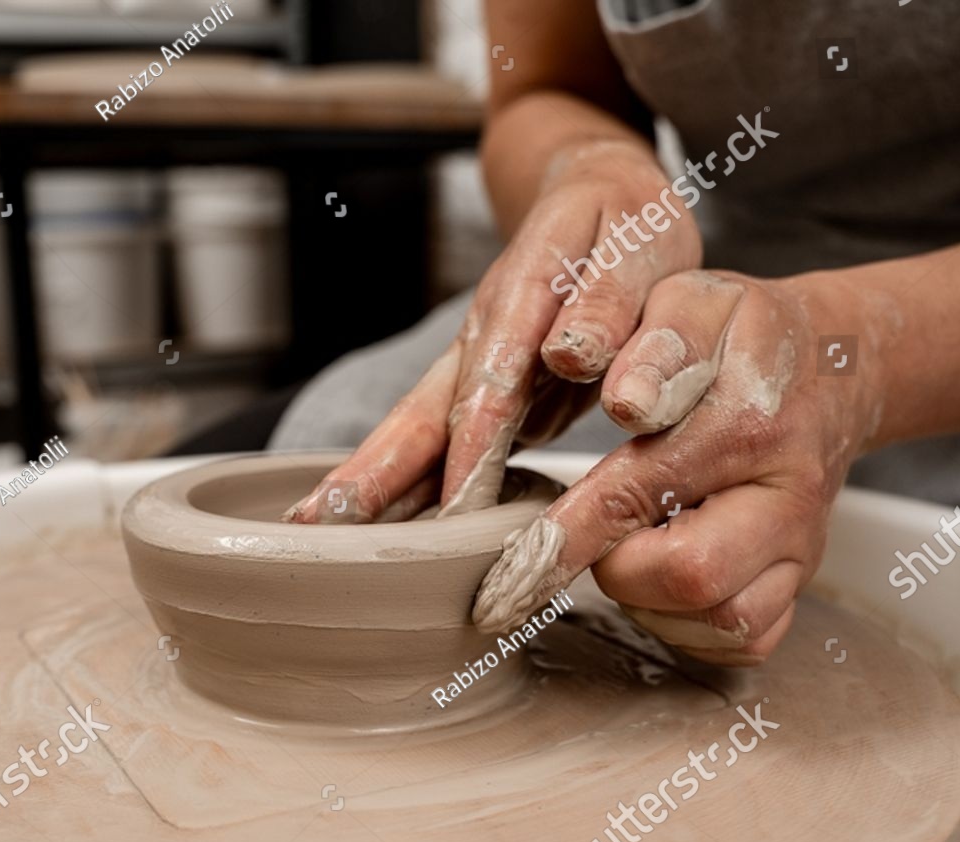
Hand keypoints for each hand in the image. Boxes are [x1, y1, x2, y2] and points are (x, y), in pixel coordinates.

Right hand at [284, 139, 702, 522]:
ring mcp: (473, 360)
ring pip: (417, 425)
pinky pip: (435, 438)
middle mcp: (484, 331)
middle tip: (324, 522)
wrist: (601, 197)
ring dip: (371, 478)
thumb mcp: (643, 249)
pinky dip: (405, 480)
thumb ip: (615, 303)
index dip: (474, 445)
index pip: (494, 379)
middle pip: (423, 406)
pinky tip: (377, 520)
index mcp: (524, 292)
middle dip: (377, 469)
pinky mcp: (479, 386)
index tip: (459, 504)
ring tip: (316, 526)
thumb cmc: (627, 228)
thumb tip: (573, 354)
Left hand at [473, 269, 883, 664]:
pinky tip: (665, 580)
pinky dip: (691, 626)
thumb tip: (623, 398)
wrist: (829, 367)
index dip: (570, 531)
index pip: (642, 492)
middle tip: (595, 533)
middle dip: (618, 568)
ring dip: (653, 601)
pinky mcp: (801, 584)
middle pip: (690, 577)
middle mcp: (785, 497)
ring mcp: (801, 550)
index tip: (521, 557)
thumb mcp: (688, 302)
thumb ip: (648, 342)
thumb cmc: (739, 337)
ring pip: (721, 622)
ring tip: (632, 547)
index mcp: (749, 422)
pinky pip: (744, 642)